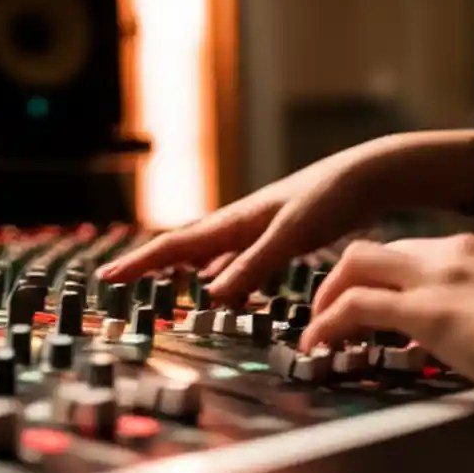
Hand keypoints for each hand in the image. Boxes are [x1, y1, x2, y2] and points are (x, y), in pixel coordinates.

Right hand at [97, 136, 408, 298]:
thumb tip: (211, 296)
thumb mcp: (292, 234)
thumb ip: (254, 264)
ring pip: (206, 256)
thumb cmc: (330, 198)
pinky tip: (220, 288)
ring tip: (155, 286)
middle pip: (181, 249)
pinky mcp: (276, 238)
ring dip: (179, 271)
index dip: (139, 263)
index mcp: (233, 223)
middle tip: (116, 280)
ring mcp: (255, 232)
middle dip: (147, 264)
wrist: (367, 176)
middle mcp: (237, 226)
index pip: (174, 246)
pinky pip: (234, 262)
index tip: (106, 276)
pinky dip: (219, 277)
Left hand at [300, 228, 473, 407]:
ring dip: (328, 293)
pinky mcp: (427, 310)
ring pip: (356, 263)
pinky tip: (318, 344)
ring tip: (318, 325)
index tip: (393, 301)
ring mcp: (442, 275)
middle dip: (351, 277)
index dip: (403, 277)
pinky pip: (354, 306)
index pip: (430, 250)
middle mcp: (465, 248)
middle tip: (336, 307)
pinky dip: (327, 323)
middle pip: (385, 249)